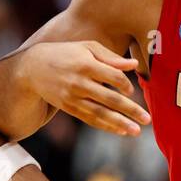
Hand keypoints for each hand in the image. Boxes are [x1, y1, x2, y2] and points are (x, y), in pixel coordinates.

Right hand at [18, 40, 150, 135]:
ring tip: (136, 131)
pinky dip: (106, 126)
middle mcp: (80, 83)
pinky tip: (120, 131)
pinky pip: (90, 119)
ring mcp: (73, 97)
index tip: (131, 90)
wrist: (33, 68)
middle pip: (110, 98)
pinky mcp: (69, 108)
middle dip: (130, 110)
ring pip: (100, 113)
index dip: (126, 84)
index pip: (114, 77)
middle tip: (147, 119)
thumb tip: (134, 65)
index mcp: (86, 64)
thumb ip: (111, 57)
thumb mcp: (87, 48)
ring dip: (120, 124)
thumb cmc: (66, 53)